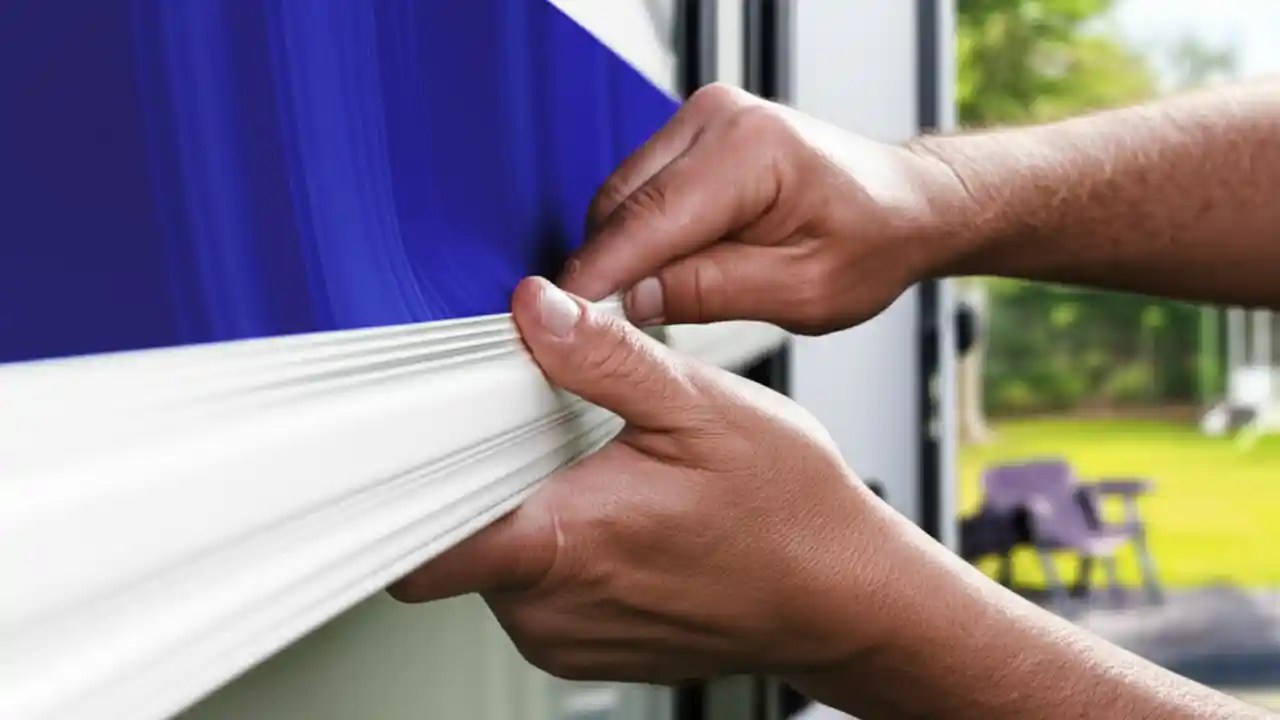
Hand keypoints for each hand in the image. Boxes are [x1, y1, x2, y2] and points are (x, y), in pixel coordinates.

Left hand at [389, 277, 921, 682]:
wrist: (842, 597)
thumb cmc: (789, 513)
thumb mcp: (703, 409)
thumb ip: (605, 357)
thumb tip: (534, 308)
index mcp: (564, 542)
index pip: (419, 546)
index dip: (396, 493)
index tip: (401, 448)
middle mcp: (551, 607)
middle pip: (454, 535)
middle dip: (486, 474)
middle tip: (549, 433)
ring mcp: (565, 639)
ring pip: (492, 562)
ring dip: (526, 509)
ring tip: (598, 477)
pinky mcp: (583, 650)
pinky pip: (531, 590)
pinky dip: (555, 546)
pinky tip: (615, 517)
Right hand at [560, 83, 975, 334]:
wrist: (904, 205)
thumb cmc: (872, 243)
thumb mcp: (801, 290)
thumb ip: (711, 290)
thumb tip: (633, 299)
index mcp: (751, 150)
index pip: (648, 219)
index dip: (599, 276)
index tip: (560, 319)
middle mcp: (719, 117)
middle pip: (624, 205)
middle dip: (610, 269)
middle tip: (607, 335)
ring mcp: (703, 118)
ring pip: (623, 197)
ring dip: (626, 253)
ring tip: (658, 303)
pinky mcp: (694, 133)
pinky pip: (641, 189)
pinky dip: (641, 235)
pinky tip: (668, 270)